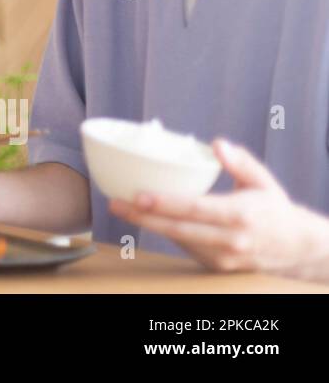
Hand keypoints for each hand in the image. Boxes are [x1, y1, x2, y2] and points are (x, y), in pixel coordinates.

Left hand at [109, 138, 328, 274]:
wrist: (295, 247)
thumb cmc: (273, 208)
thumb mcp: (262, 180)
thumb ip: (240, 161)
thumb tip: (217, 144)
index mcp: (240, 215)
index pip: (195, 209)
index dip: (164, 203)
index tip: (138, 195)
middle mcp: (229, 239)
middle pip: (178, 230)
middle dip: (143, 218)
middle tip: (116, 204)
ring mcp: (222, 257)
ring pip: (177, 241)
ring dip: (148, 225)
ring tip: (123, 208)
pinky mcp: (217, 266)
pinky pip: (185, 247)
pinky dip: (166, 233)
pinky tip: (148, 218)